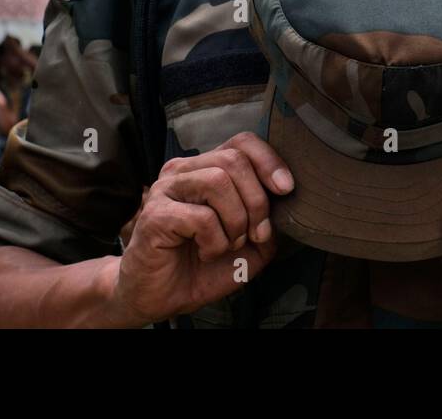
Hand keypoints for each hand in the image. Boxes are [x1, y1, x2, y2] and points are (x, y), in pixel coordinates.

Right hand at [111, 132, 292, 325]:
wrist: (162, 298)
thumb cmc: (202, 266)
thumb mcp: (250, 246)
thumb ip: (268, 221)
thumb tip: (281, 201)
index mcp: (206, 169)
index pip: (242, 142)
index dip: (269, 161)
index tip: (285, 190)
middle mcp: (183, 171)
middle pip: (234, 160)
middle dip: (256, 201)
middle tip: (254, 235)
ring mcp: (166, 189)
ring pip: (218, 181)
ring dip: (235, 221)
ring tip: (227, 244)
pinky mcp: (155, 215)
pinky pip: (201, 216)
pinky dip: (215, 241)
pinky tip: (207, 253)